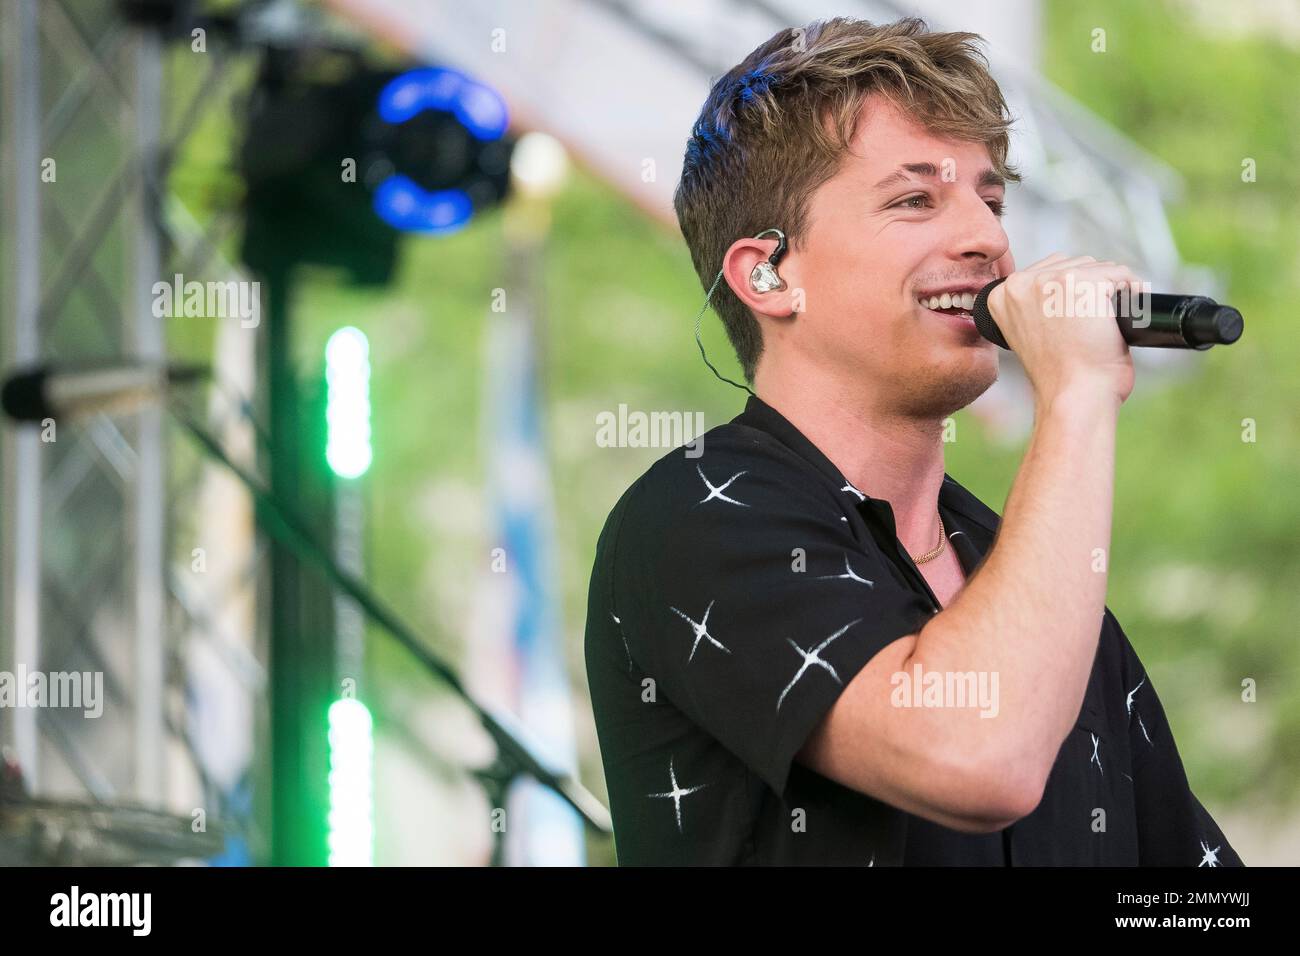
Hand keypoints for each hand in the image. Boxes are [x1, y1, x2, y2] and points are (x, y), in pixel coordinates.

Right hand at [987, 253, 1139, 405]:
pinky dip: (1130, 289)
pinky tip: (1125, 312)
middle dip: (1089, 288)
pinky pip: (1119, 273)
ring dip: (1109, 289)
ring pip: (1095, 267)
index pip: (1044, 272)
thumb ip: (1035, 306)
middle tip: (1092, 322)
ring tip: (1105, 321)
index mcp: (1001, 296)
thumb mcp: (1030, 334)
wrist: (1073, 396)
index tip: (1075, 316)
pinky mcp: (1085, 284)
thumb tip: (1062, 289)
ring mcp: (1053, 280)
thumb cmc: (1057, 376)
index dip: (1067, 292)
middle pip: (1071, 264)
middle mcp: (1022, 283)